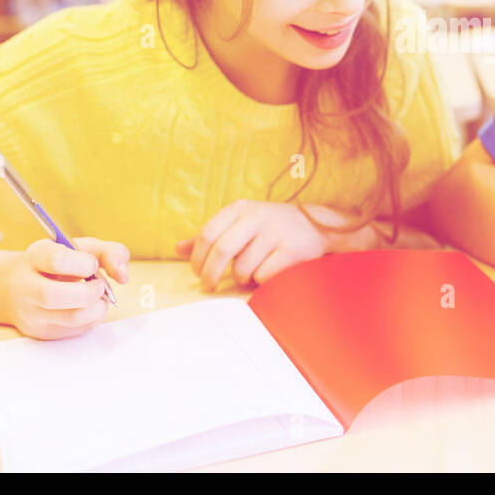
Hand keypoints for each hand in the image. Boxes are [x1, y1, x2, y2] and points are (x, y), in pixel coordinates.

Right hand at [0, 237, 129, 339]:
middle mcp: (25, 286)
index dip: (83, 263)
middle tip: (100, 286)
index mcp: (35, 257)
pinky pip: (75, 331)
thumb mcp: (81, 248)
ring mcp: (31, 313)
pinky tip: (88, 308)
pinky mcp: (41, 332)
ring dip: (96, 308)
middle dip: (89, 292)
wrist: (16, 287)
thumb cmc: (56, 265)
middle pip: (54, 295)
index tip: (92, 265)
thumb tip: (123, 276)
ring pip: (70, 318)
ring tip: (98, 298)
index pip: (56, 260)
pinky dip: (91, 319)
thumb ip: (109, 252)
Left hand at [176, 201, 334, 289]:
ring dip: (242, 278)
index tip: (198, 273)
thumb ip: (211, 236)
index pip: (207, 234)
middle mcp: (257, 216)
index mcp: (240, 208)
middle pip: (221, 251)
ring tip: (252, 272)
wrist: (316, 225)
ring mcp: (276, 233)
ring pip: (242, 268)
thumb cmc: (269, 228)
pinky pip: (263, 276)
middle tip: (210, 286)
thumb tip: (178, 249)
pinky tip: (270, 272)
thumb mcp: (240, 224)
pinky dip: (261, 281)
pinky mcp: (292, 251)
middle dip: (210, 274)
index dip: (197, 259)